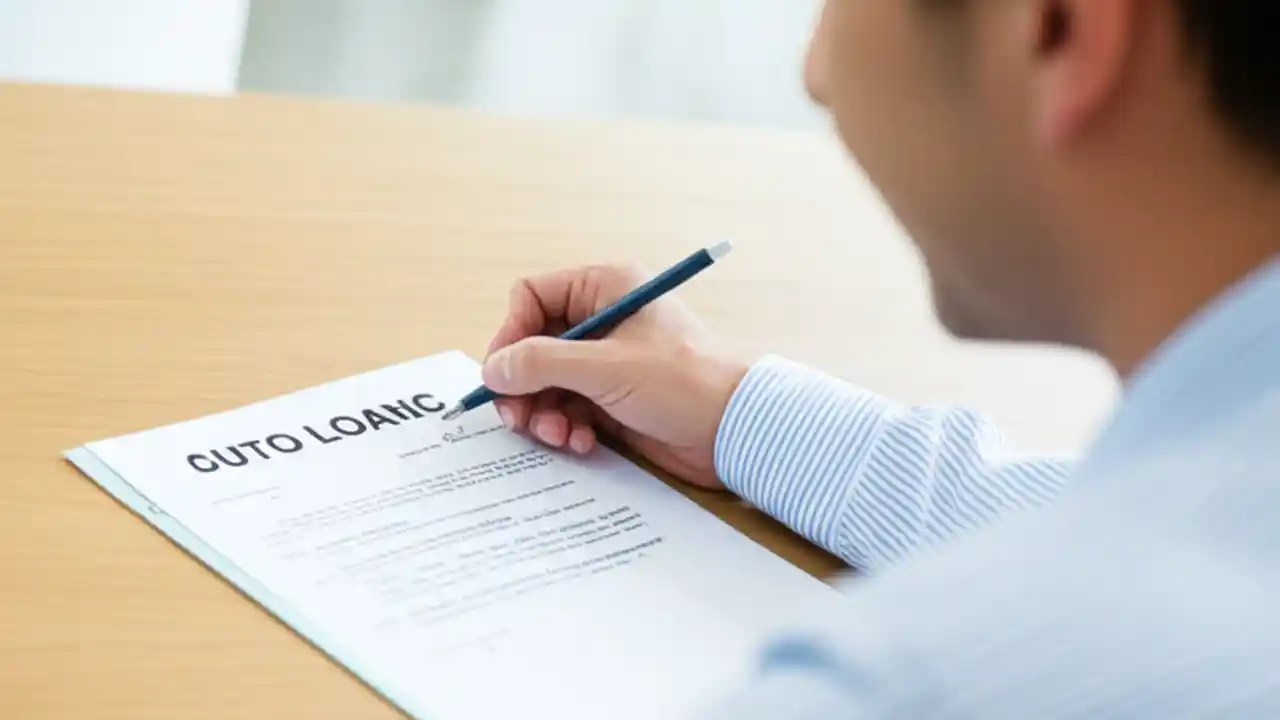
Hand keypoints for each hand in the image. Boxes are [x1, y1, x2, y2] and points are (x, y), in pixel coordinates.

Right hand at [482, 264, 748, 489]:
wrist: (735, 430)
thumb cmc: (682, 382)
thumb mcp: (605, 368)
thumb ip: (542, 364)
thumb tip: (493, 369)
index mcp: (604, 287)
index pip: (532, 297)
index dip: (511, 335)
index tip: (502, 375)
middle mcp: (602, 319)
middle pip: (533, 345)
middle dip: (523, 385)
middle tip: (517, 419)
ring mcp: (606, 361)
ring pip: (546, 382)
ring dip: (542, 412)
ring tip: (557, 434)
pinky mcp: (612, 398)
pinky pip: (568, 408)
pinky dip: (566, 427)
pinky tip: (582, 442)